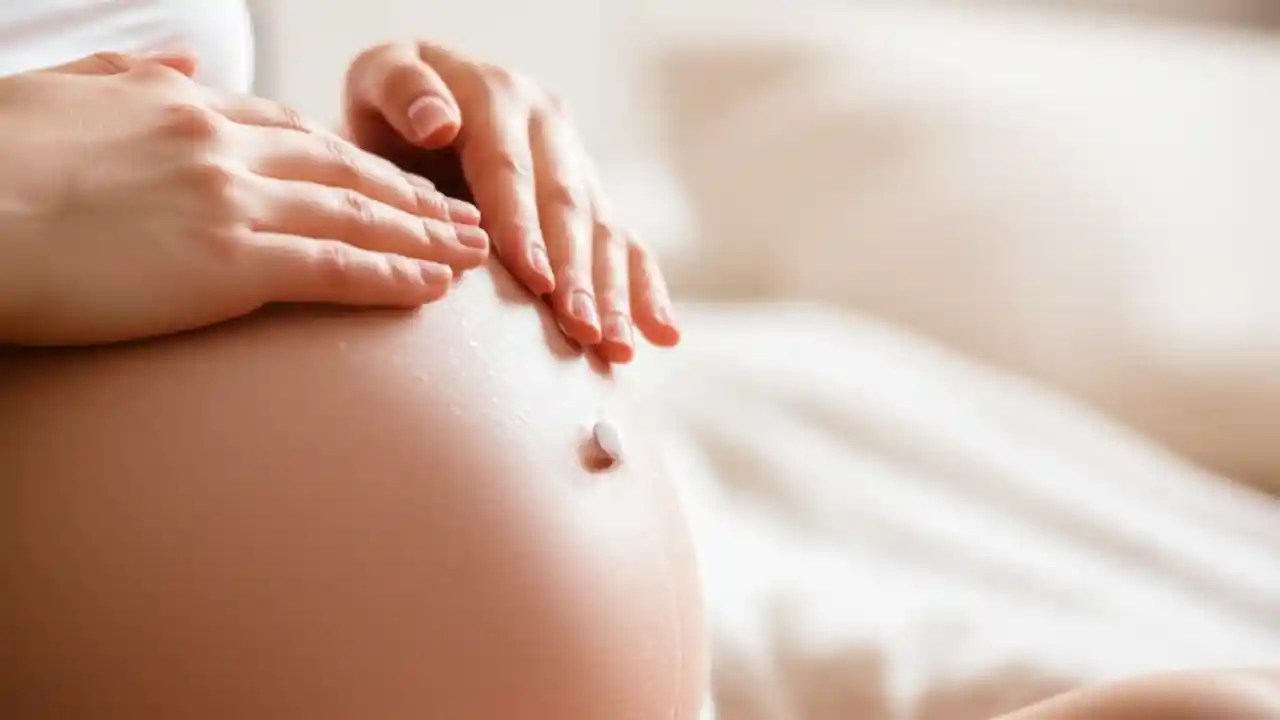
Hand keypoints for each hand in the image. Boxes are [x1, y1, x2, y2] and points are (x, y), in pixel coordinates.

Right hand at [0, 52, 488, 345]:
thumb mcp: (63, 91)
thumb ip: (134, 75)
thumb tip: (188, 63)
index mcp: (185, 106)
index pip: (295, 132)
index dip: (355, 160)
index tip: (395, 179)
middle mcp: (223, 146)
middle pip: (344, 169)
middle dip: (410, 195)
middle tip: (461, 215)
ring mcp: (232, 200)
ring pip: (356, 214)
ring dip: (423, 235)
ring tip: (472, 253)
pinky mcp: (228, 261)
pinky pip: (334, 268)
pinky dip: (392, 276)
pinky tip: (434, 288)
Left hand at [345, 42, 678, 362]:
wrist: (416, 111)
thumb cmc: (389, 109)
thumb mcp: (379, 79)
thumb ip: (402, 90)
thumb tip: (440, 122)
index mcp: (499, 97)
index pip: (510, 169)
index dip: (524, 225)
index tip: (535, 278)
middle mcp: (549, 127)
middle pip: (568, 206)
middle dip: (578, 272)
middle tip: (582, 328)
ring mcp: (576, 165)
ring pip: (605, 231)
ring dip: (614, 294)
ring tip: (614, 348)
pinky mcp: (592, 200)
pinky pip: (628, 246)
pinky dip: (647, 292)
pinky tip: (662, 336)